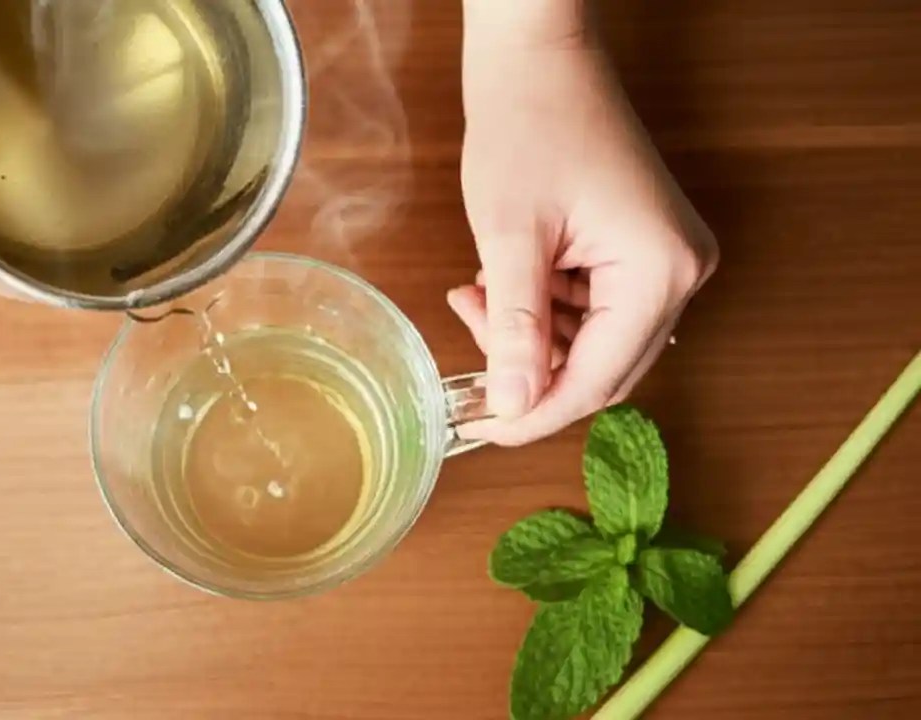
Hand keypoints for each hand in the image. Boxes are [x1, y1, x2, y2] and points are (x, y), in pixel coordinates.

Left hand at [449, 5, 718, 445]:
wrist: (539, 61)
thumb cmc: (529, 125)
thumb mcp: (510, 238)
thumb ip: (515, 330)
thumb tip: (510, 408)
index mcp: (660, 271)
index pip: (596, 379)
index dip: (535, 414)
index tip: (483, 429)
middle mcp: (680, 273)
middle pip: (602, 368)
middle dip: (529, 369)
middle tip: (473, 348)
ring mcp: (666, 261)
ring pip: (591, 342)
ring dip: (530, 335)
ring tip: (478, 294)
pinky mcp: (644, 252)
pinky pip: (593, 311)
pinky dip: (543, 310)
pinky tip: (504, 281)